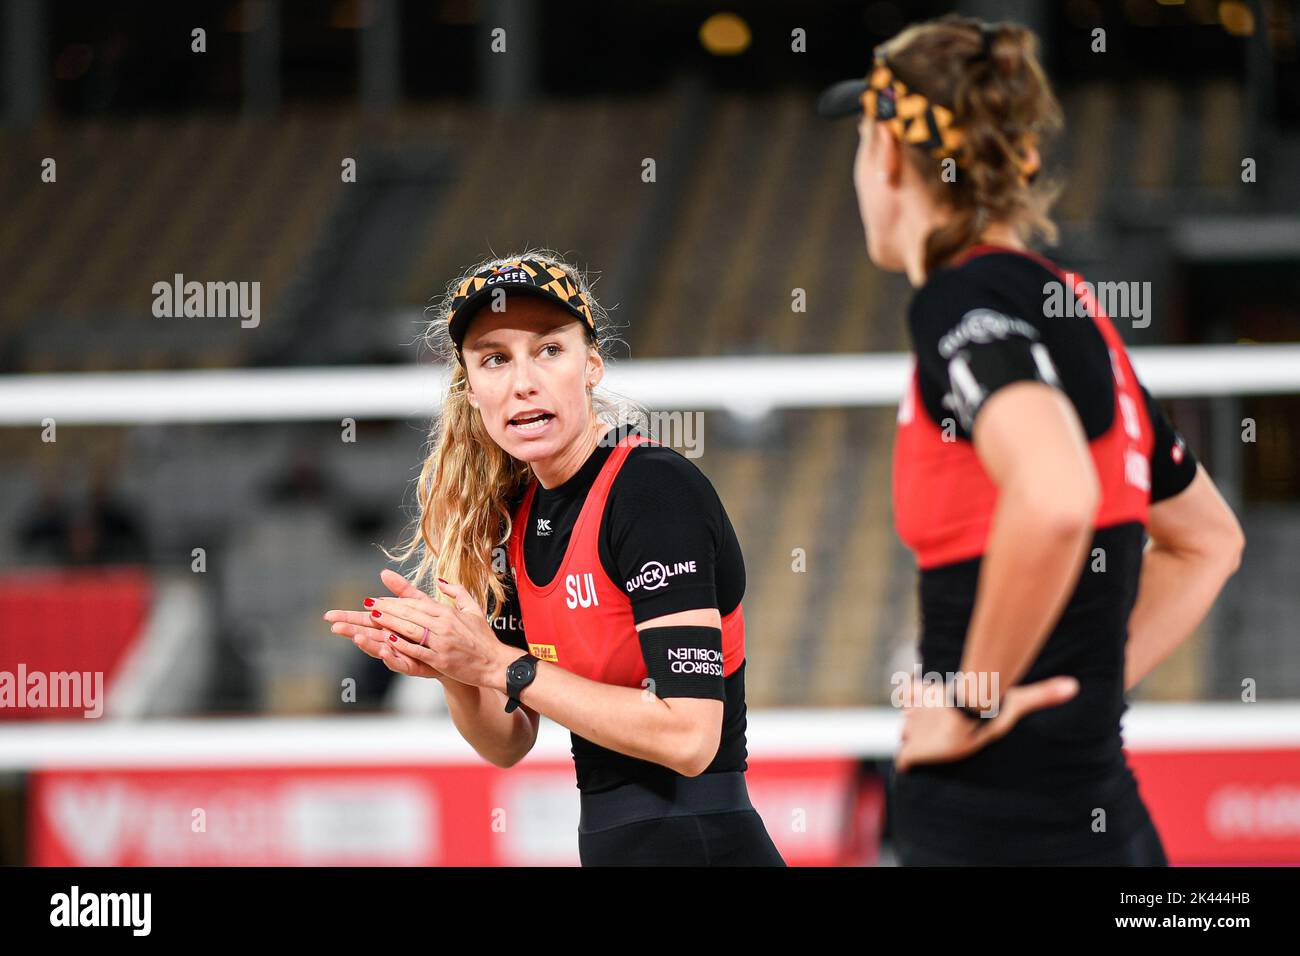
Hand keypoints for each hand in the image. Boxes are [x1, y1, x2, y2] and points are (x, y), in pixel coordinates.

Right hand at [323, 569, 450, 679]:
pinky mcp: (413, 664)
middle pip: (367, 634)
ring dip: (368, 644)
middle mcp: (391, 639)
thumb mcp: (419, 603)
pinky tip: (384, 651)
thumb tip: (384, 571)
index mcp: (390, 625)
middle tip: (334, 626)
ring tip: (356, 637)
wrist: (455, 650)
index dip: (348, 617)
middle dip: (350, 630)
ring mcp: (400, 653)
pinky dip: (391, 657)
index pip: (365, 619)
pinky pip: (400, 662)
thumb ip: (402, 590)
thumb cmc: (434, 627)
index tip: (329, 615)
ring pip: (380, 649)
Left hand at [362, 576, 513, 689]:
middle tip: (368, 604)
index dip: (397, 600)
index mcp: (449, 612)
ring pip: (411, 630)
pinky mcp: (441, 659)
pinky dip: (402, 645)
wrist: (496, 663)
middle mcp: (444, 625)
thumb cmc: (484, 638)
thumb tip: (441, 581)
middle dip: (387, 608)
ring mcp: (442, 642)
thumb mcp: (474, 609)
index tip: (380, 599)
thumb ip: (457, 592)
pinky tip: (388, 641)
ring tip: (373, 618)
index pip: (418, 603)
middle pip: (410, 614)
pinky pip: (418, 650)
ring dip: (390, 623)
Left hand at [894, 675, 1078, 771]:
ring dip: (915, 740)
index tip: (936, 713)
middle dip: (917, 725)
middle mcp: (916, 711)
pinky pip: (904, 762)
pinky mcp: (911, 751)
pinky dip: (911, 764)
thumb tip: (1074, 686)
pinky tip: (928, 763)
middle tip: (939, 729)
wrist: (970, 716)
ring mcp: (910, 730)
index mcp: (929, 695)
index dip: (916, 703)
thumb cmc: (990, 704)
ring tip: (936, 742)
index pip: (908, 694)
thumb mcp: (1013, 697)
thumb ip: (1039, 694)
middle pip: (908, 719)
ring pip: (905, 736)